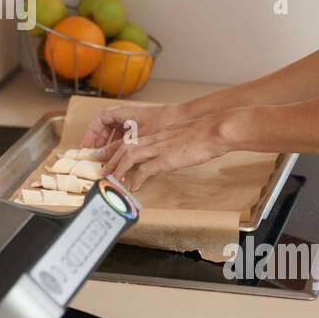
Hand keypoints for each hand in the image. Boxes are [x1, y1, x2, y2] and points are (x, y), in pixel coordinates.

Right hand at [80, 103, 181, 158]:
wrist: (185, 118)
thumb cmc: (163, 122)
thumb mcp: (136, 138)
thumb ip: (117, 147)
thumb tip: (101, 155)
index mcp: (123, 112)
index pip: (100, 119)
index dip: (91, 132)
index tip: (87, 146)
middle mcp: (128, 115)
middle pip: (106, 126)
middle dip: (99, 141)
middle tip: (96, 156)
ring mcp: (136, 121)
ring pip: (117, 132)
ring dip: (110, 145)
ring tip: (108, 159)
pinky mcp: (144, 128)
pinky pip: (127, 136)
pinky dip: (122, 146)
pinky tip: (124, 158)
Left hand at [102, 115, 229, 191]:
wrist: (215, 130)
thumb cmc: (203, 134)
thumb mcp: (181, 137)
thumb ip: (170, 144)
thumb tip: (167, 155)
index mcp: (158, 134)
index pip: (131, 140)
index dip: (117, 150)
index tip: (109, 158)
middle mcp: (155, 139)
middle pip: (125, 147)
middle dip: (111, 159)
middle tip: (103, 171)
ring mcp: (160, 147)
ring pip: (130, 156)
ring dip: (118, 168)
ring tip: (112, 180)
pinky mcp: (167, 158)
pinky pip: (146, 169)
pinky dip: (137, 179)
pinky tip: (134, 187)